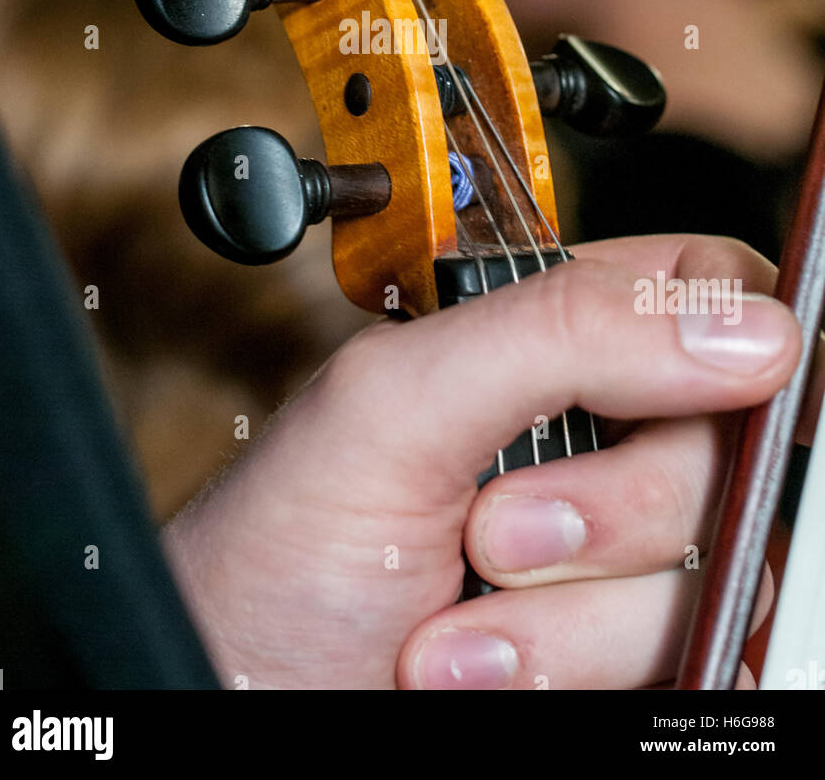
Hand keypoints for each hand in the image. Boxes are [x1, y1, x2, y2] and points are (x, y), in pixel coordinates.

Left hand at [164, 234, 806, 689]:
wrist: (244, 698)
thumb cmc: (276, 555)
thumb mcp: (394, 404)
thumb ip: (562, 333)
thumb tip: (744, 328)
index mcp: (552, 341)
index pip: (703, 290)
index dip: (716, 332)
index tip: (670, 390)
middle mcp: (601, 439)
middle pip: (727, 437)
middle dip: (609, 507)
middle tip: (490, 529)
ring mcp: (620, 556)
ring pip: (713, 561)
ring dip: (575, 616)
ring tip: (458, 624)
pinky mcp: (627, 651)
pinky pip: (692, 653)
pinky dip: (581, 670)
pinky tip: (493, 672)